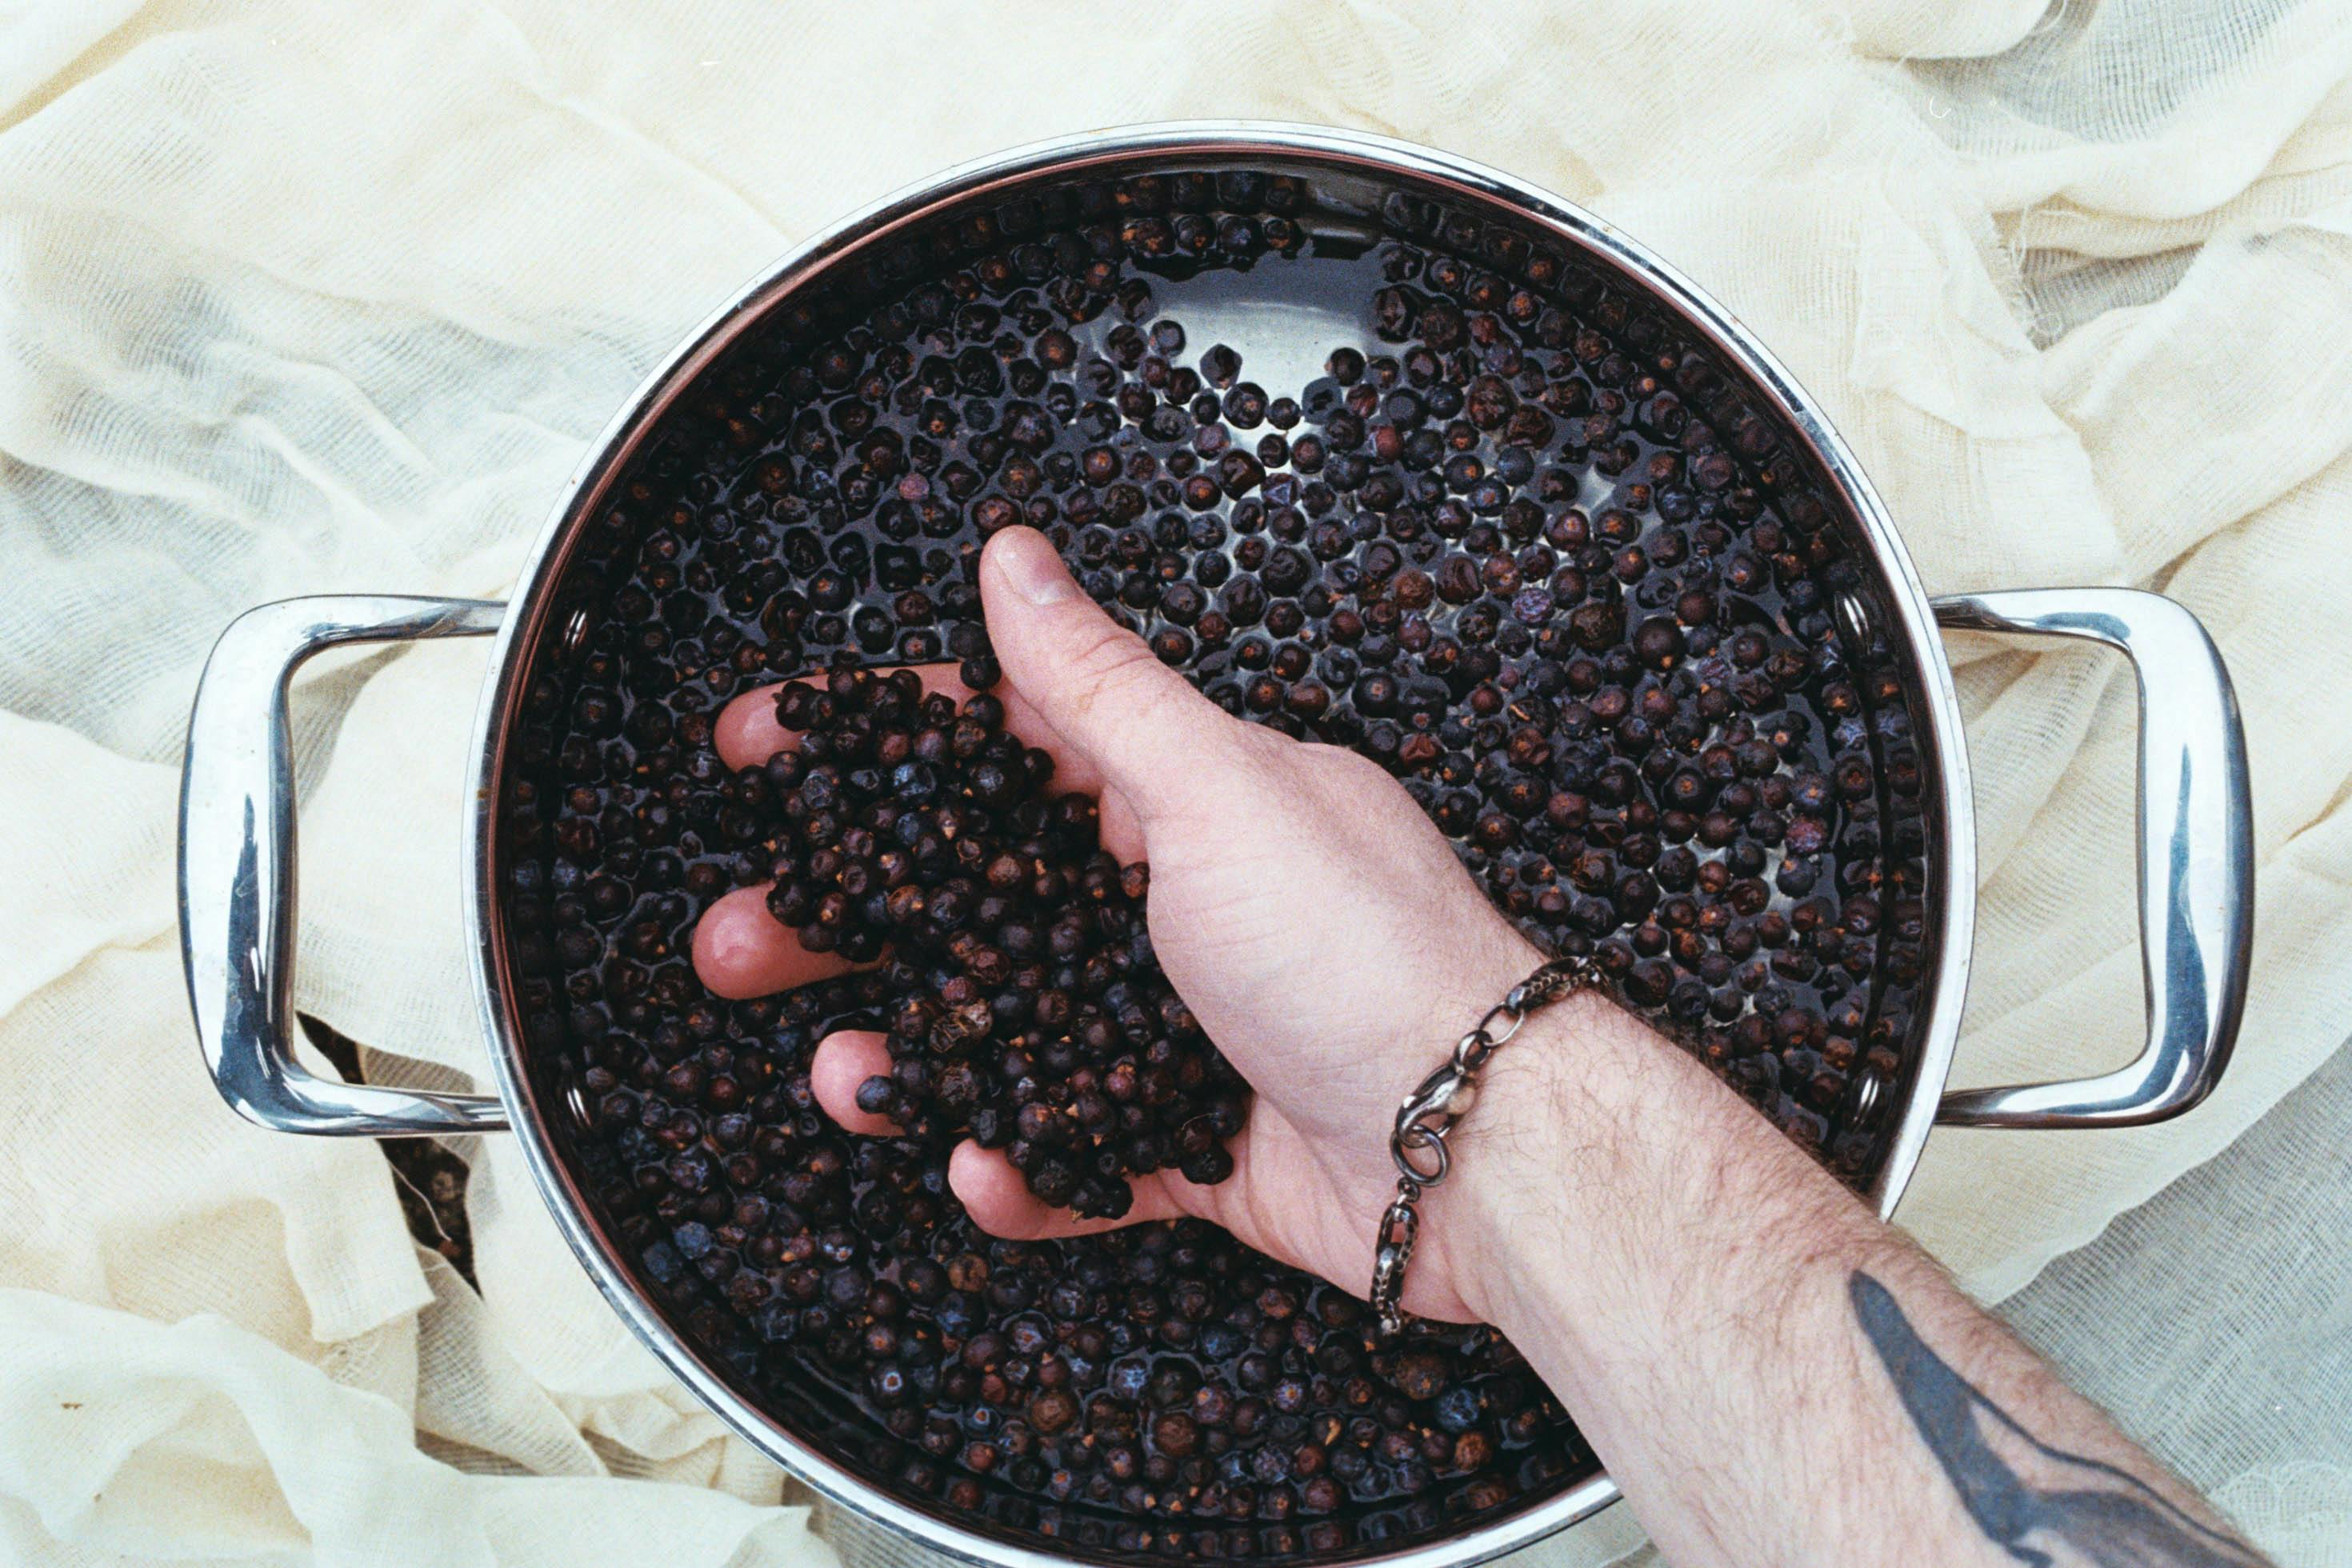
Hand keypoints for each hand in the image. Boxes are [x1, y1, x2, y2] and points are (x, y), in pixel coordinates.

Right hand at [691, 526, 1562, 1322]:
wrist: (1479, 1146)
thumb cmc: (1361, 948)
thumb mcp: (1217, 789)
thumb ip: (1100, 686)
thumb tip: (1019, 553)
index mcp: (1176, 792)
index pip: (994, 739)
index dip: (869, 738)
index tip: (759, 745)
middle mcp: (1170, 898)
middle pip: (969, 895)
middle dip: (846, 917)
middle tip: (734, 939)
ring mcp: (1176, 1023)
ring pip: (1004, 1031)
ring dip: (911, 1053)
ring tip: (836, 1075)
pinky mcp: (1193, 1141)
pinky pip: (1079, 1154)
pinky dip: (1026, 1167)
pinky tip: (984, 1168)